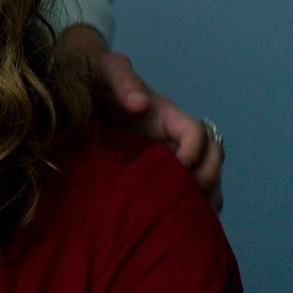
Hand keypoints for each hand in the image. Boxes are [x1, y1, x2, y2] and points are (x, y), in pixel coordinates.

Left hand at [58, 26, 224, 210]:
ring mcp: (167, 154)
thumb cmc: (97, 75)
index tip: (181, 165)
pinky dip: (194, 205)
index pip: (195, 131)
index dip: (195, 148)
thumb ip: (122, 80)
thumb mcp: (107, 69)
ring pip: (205, 174)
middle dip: (209, 176)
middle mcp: (172, 136)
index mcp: (165, 114)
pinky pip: (187, 188)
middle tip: (191, 198)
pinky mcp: (156, 171)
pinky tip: (184, 224)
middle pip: (211, 155)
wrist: (81, 89)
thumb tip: (140, 105)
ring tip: (195, 219)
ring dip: (208, 195)